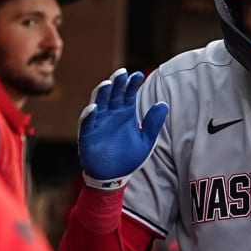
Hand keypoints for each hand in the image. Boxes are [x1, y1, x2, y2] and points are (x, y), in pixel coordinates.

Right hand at [77, 68, 169, 188]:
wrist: (113, 177)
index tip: (138, 75)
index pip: (128, 93)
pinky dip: (89, 115)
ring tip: (107, 84)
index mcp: (125, 112)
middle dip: (117, 83)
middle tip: (122, 73)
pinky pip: (87, 123)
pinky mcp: (87, 135)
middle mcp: (111, 113)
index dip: (132, 83)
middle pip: (113, 94)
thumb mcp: (145, 140)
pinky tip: (94, 108)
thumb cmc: (129, 156)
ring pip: (98, 103)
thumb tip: (163, 104)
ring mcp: (98, 122)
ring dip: (101, 93)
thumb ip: (153, 123)